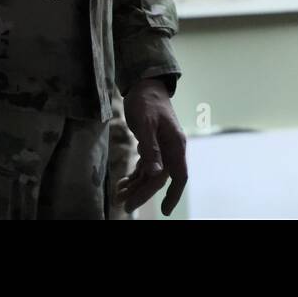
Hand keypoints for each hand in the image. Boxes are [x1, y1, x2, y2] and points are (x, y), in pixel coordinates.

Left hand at [118, 79, 187, 215]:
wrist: (145, 85)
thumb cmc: (146, 102)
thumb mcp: (145, 123)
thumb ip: (151, 148)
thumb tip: (155, 173)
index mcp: (175, 144)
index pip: (179, 175)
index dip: (174, 194)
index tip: (165, 211)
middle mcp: (171, 149)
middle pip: (160, 178)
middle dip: (143, 192)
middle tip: (124, 204)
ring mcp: (162, 148)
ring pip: (151, 175)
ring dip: (135, 186)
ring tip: (118, 196)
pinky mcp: (152, 146)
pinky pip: (145, 167)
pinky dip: (134, 176)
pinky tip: (122, 183)